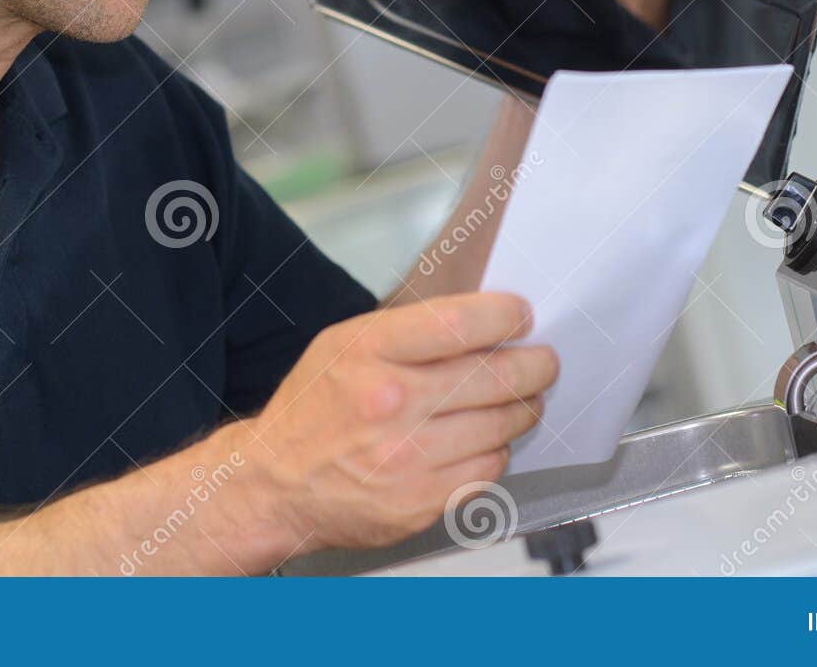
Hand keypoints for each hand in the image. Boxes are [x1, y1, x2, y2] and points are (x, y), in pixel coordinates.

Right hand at [249, 291, 556, 551]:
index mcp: (369, 351)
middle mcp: (389, 402)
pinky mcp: (420, 501)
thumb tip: (482, 322)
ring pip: (502, 425)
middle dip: (534, 365)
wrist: (273, 484)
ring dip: (523, 409)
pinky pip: (488, 468)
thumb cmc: (314, 410)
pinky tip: (484, 440)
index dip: (505, 315)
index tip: (521, 315)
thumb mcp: (345, 345)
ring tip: (522, 401)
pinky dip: (495, 451)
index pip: (459, 323)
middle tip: (542, 361)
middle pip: (495, 376)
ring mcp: (407, 456)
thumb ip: (409, 332)